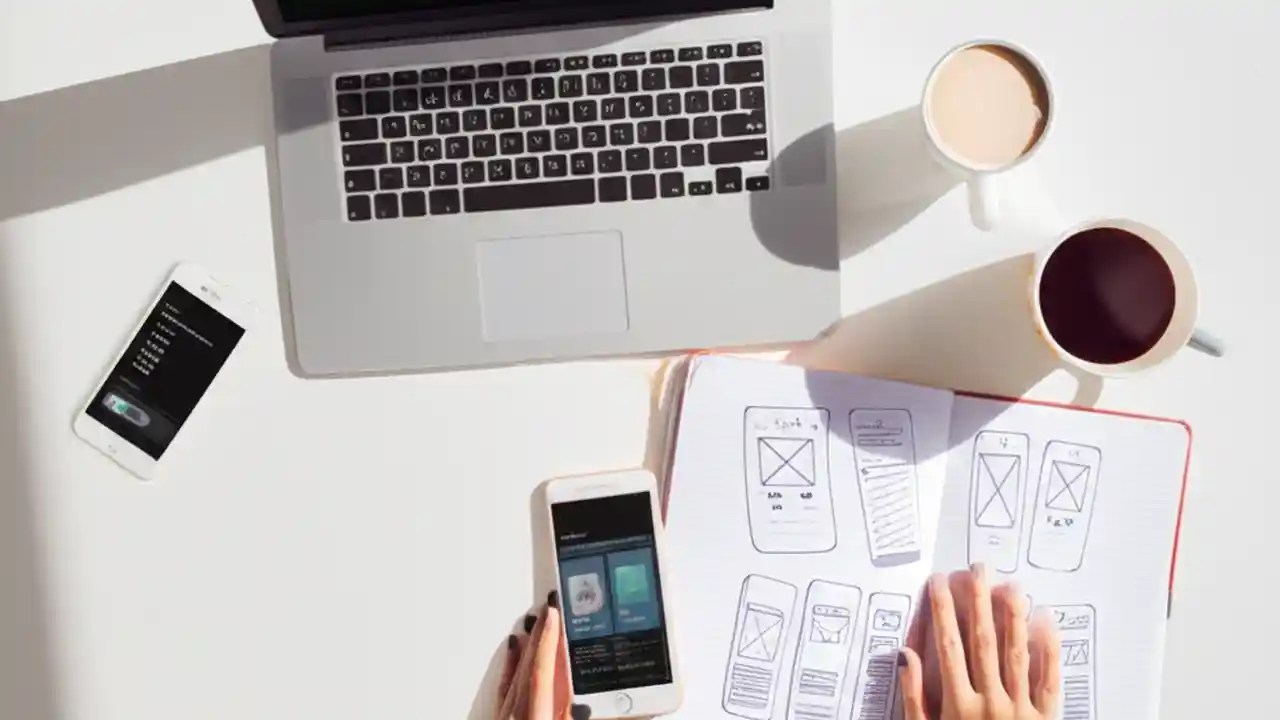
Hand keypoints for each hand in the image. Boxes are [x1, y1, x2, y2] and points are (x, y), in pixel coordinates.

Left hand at [494, 592, 589, 719]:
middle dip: (539, 634)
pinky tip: (513, 646)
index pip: (541, 671)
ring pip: (515, 672)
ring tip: (532, 620)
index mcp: (536, 716)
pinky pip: (503, 685)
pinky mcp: (499, 718)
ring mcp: (505, 716)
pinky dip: (510, 663)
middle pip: (528, 666)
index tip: (553, 613)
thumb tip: (587, 702)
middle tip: (549, 606)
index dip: (548, 640)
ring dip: (526, 644)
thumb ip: (573, 715)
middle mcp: (516, 713)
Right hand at [898, 566, 1060, 719]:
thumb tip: (905, 655)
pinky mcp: (1045, 718)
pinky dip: (1048, 649)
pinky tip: (1045, 621)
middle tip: (978, 570)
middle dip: (979, 602)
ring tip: (1011, 585)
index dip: (942, 610)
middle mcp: (990, 703)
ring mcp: (1020, 710)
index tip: (937, 582)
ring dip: (1014, 616)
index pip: (948, 646)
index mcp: (958, 706)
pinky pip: (1048, 680)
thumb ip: (914, 698)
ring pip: (1016, 655)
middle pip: (984, 642)